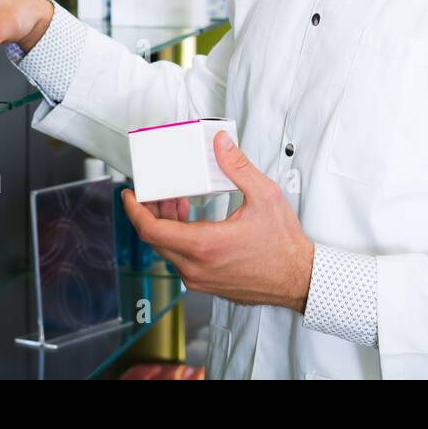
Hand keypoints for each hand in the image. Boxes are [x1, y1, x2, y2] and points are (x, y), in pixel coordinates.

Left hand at [122, 131, 314, 311]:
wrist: (298, 279)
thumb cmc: (284, 245)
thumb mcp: (264, 196)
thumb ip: (238, 167)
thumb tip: (221, 145)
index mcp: (205, 245)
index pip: (151, 230)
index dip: (134, 210)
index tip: (129, 195)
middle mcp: (197, 267)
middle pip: (156, 238)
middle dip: (152, 211)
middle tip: (157, 191)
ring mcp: (200, 279)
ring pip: (168, 250)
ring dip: (167, 224)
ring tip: (179, 201)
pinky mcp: (206, 283)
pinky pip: (181, 260)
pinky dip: (179, 238)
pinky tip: (192, 222)